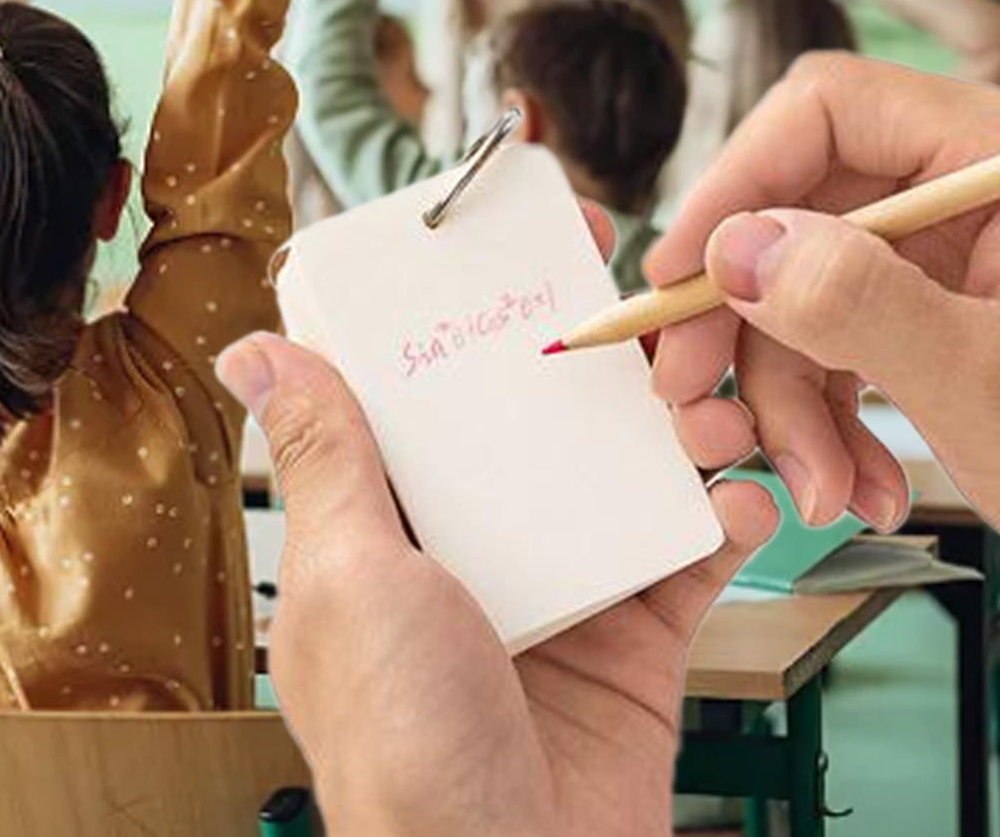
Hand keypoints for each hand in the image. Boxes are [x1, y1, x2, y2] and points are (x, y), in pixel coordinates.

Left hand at [219, 206, 775, 836]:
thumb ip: (328, 460)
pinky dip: (720, 524)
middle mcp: (464, 554)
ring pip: (611, 481)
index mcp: (382, 531)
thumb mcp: (357, 578)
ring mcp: (552, 597)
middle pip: (523, 426)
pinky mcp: (630, 649)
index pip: (411, 397)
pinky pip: (683, 565)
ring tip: (707, 394)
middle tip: (632, 302)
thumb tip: (256, 352)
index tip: (493, 249)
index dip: (447, 322)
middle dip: (578, 362)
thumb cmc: (405, 750)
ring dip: (667, 429)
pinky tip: (744, 491)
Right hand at [650, 53, 999, 551]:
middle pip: (797, 209)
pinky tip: (852, 483)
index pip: (828, 111)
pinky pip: (838, 339)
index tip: (679, 273)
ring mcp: (950, 256)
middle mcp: (966, 190)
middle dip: (747, 321)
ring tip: (818, 489)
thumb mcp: (992, 386)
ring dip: (788, 397)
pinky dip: (825, 417)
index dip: (736, 182)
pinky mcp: (937, 313)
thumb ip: (860, 303)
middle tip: (692, 395)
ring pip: (804, 289)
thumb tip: (737, 247)